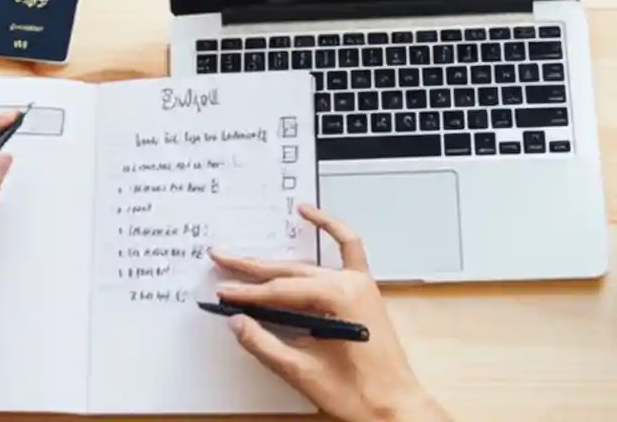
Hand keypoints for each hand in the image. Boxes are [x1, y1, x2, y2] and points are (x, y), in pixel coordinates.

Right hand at [211, 205, 450, 421]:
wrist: (394, 407)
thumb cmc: (358, 394)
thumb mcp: (302, 372)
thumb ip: (265, 344)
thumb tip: (236, 322)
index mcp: (339, 298)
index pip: (280, 291)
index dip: (247, 293)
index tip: (222, 292)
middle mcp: (351, 283)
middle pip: (290, 272)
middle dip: (252, 270)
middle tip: (222, 260)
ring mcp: (360, 284)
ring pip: (309, 265)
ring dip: (277, 260)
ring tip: (246, 256)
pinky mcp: (363, 291)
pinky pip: (349, 248)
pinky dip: (330, 229)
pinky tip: (309, 214)